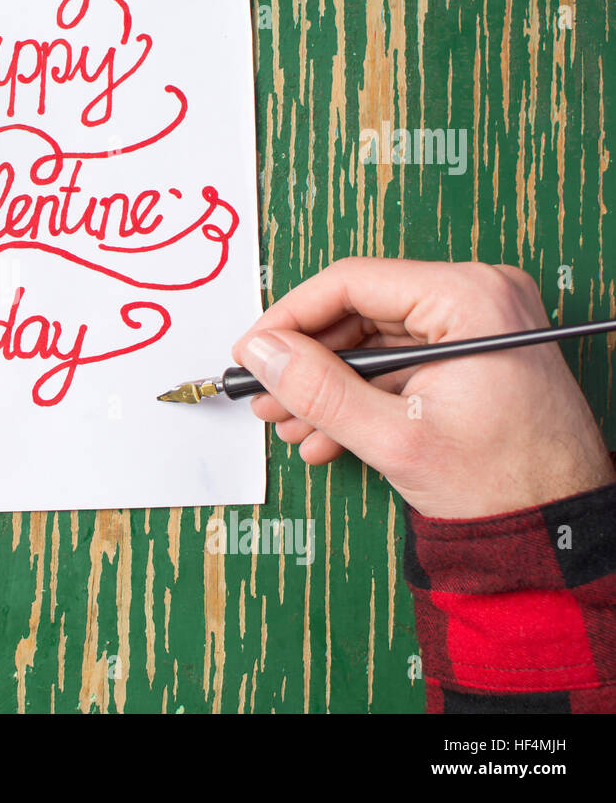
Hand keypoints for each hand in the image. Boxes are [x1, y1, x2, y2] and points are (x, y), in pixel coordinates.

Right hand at [232, 258, 613, 517]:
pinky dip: (360, 396)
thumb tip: (261, 352)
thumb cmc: (505, 484)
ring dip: (327, 387)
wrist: (561, 529)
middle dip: (306, 363)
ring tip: (292, 425)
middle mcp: (478, 297)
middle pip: (359, 311)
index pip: (351, 282)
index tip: (250, 352)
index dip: (288, 318)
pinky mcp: (473, 355)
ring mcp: (477, 326)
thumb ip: (318, 389)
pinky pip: (398, 362)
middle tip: (265, 397)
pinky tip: (327, 434)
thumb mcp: (394, 437)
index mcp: (470, 297)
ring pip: (372, 340)